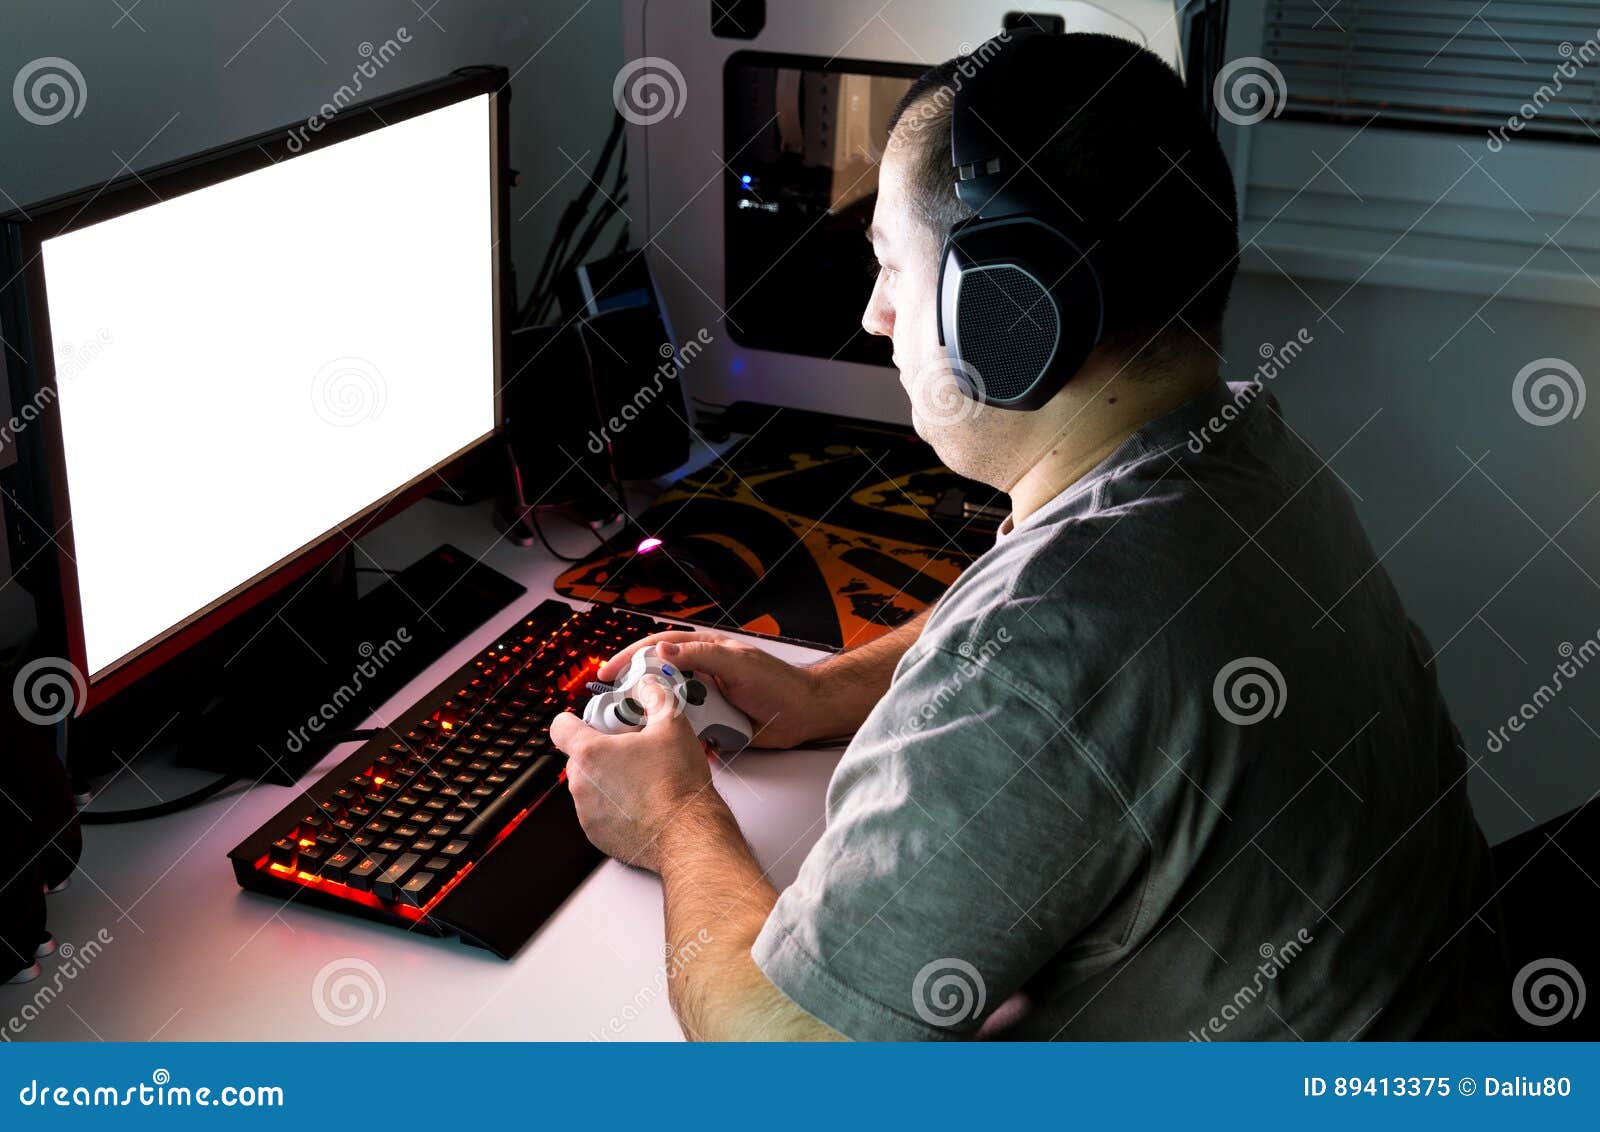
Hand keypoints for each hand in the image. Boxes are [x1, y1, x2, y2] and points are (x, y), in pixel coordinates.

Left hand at [549, 675, 722, 871]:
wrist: (689, 834)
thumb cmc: (678, 783)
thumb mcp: (673, 725)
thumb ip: (655, 696)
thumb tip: (649, 686)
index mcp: (590, 753)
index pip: (560, 727)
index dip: (576, 720)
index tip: (596, 723)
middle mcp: (581, 784)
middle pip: (579, 757)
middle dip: (602, 751)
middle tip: (632, 749)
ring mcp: (587, 813)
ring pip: (589, 785)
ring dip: (608, 779)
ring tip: (642, 778)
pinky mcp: (597, 835)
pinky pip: (598, 812)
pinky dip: (614, 807)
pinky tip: (642, 803)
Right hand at [596, 631, 825, 748]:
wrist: (804, 714)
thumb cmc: (778, 683)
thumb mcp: (737, 663)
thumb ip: (701, 654)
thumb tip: (664, 649)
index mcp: (703, 650)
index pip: (656, 648)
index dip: (628, 657)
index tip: (607, 672)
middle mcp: (700, 673)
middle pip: (657, 680)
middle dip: (636, 694)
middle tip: (616, 710)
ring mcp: (705, 698)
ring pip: (669, 708)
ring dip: (658, 720)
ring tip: (640, 733)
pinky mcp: (712, 723)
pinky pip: (687, 731)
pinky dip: (680, 739)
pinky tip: (674, 748)